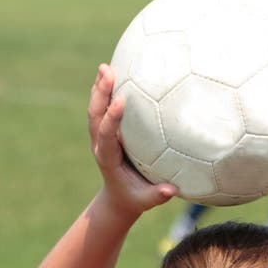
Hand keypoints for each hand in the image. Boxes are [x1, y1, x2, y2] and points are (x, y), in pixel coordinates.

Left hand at [88, 64, 176, 218]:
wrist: (118, 198)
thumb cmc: (134, 198)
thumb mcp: (145, 201)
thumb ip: (157, 195)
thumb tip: (172, 189)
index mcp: (107, 159)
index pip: (106, 136)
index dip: (111, 118)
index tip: (119, 101)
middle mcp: (100, 144)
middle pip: (95, 116)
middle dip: (100, 94)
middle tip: (107, 72)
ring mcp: (101, 136)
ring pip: (96, 109)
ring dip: (99, 88)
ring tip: (106, 66)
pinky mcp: (106, 131)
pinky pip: (102, 108)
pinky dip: (105, 90)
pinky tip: (113, 71)